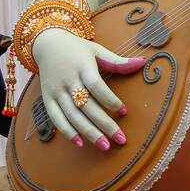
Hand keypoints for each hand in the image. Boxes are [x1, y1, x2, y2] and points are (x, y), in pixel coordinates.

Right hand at [33, 28, 144, 150]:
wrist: (46, 44)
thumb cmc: (76, 49)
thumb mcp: (97, 50)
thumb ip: (118, 61)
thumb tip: (142, 63)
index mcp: (82, 66)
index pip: (97, 86)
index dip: (110, 100)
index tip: (124, 111)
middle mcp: (68, 80)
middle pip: (86, 105)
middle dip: (104, 124)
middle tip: (120, 139)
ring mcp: (57, 91)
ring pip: (72, 115)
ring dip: (89, 132)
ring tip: (105, 146)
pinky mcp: (47, 99)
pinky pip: (56, 118)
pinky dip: (67, 131)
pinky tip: (80, 143)